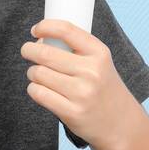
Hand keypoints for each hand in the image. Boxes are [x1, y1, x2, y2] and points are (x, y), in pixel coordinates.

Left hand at [20, 18, 134, 147]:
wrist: (120, 123)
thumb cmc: (103, 87)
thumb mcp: (100, 62)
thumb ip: (76, 49)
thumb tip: (41, 39)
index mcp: (99, 53)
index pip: (66, 30)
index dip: (45, 26)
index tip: (35, 30)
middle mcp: (92, 72)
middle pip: (45, 53)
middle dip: (29, 50)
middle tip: (27, 51)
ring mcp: (82, 93)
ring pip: (38, 73)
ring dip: (32, 72)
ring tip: (38, 75)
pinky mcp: (72, 112)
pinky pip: (39, 93)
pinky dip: (34, 89)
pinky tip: (39, 88)